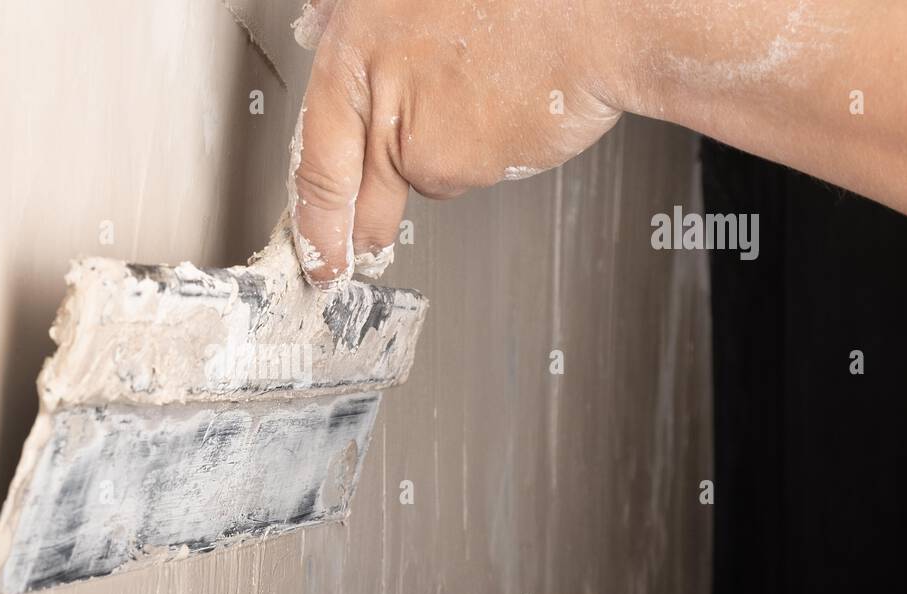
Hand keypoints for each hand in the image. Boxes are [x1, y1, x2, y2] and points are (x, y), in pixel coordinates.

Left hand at [288, 0, 626, 285]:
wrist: (594, 10)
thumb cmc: (520, 0)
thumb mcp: (413, 0)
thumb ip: (371, 36)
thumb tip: (324, 30)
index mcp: (356, 43)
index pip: (312, 149)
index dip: (312, 214)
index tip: (312, 248)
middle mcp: (376, 89)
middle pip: (353, 189)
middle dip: (355, 234)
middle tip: (349, 255)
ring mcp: (415, 132)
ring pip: (418, 174)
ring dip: (444, 156)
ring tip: (483, 95)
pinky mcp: (458, 163)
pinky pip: (463, 175)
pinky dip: (485, 155)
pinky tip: (506, 108)